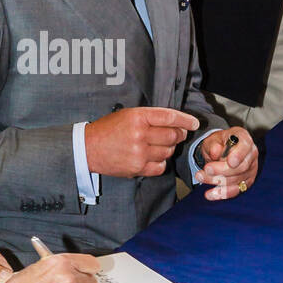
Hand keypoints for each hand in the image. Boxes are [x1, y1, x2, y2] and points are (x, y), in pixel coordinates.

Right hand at [84, 107, 199, 177]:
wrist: (88, 148)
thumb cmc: (109, 130)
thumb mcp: (128, 115)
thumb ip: (150, 117)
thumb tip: (176, 124)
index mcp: (138, 116)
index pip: (169, 117)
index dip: (185, 120)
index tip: (194, 123)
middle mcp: (139, 134)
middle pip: (172, 136)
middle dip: (179, 135)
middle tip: (176, 135)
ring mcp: (139, 153)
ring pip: (168, 152)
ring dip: (167, 149)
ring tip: (157, 146)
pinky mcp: (137, 168)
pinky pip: (160, 167)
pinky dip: (160, 163)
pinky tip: (152, 157)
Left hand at [194, 128, 258, 200]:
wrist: (219, 152)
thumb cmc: (218, 143)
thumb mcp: (213, 139)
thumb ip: (214, 144)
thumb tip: (216, 152)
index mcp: (245, 140)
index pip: (245, 147)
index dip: (239, 155)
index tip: (230, 162)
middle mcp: (251, 155)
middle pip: (241, 167)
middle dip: (222, 170)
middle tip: (206, 169)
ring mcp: (250, 170)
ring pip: (236, 180)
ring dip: (217, 181)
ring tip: (200, 177)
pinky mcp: (245, 183)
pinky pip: (235, 191)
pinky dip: (221, 194)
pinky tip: (209, 194)